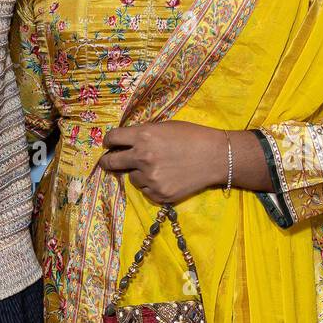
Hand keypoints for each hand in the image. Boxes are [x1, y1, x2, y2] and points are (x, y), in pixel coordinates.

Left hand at [98, 122, 228, 203]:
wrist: (215, 157)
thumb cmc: (191, 136)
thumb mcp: (164, 127)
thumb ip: (143, 134)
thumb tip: (124, 141)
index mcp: (143, 136)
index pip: (113, 138)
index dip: (109, 141)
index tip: (109, 143)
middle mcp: (142, 157)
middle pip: (112, 162)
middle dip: (108, 161)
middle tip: (108, 161)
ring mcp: (150, 178)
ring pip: (131, 178)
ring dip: (137, 173)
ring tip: (156, 168)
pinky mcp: (160, 194)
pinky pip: (145, 190)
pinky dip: (151, 185)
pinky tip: (165, 177)